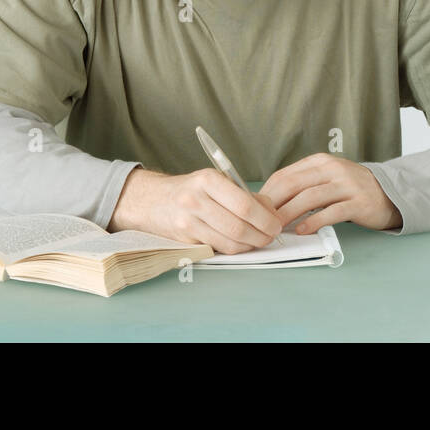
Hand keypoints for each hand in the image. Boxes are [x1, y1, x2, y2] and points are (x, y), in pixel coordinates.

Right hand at [110, 167, 283, 253]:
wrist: (152, 201)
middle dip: (262, 235)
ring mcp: (188, 222)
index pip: (244, 205)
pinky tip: (240, 243)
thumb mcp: (215, 181)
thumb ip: (243, 194)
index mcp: (208, 180)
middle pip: (239, 227)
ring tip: (258, 240)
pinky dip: (234, 248)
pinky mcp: (185, 240)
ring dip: (250, 245)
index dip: (265, 219)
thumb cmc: (191, 189)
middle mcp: (195, 200)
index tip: (276, 223)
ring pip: (230, 243)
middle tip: (271, 235)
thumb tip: (272, 212)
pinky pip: (218, 249)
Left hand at [260, 154, 402, 233]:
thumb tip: (270, 203)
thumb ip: (303, 185)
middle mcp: (333, 169)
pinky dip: (314, 221)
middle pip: (294, 184)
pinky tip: (302, 230)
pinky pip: (332, 212)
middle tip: (260, 221)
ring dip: (289, 213)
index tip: (255, 209)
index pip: (286, 175)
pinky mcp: (359, 202)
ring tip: (275, 228)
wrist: (389, 193)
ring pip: (310, 198)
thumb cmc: (350, 189)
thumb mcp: (326, 179)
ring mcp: (347, 185)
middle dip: (274, 204)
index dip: (267, 192)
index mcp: (320, 161)